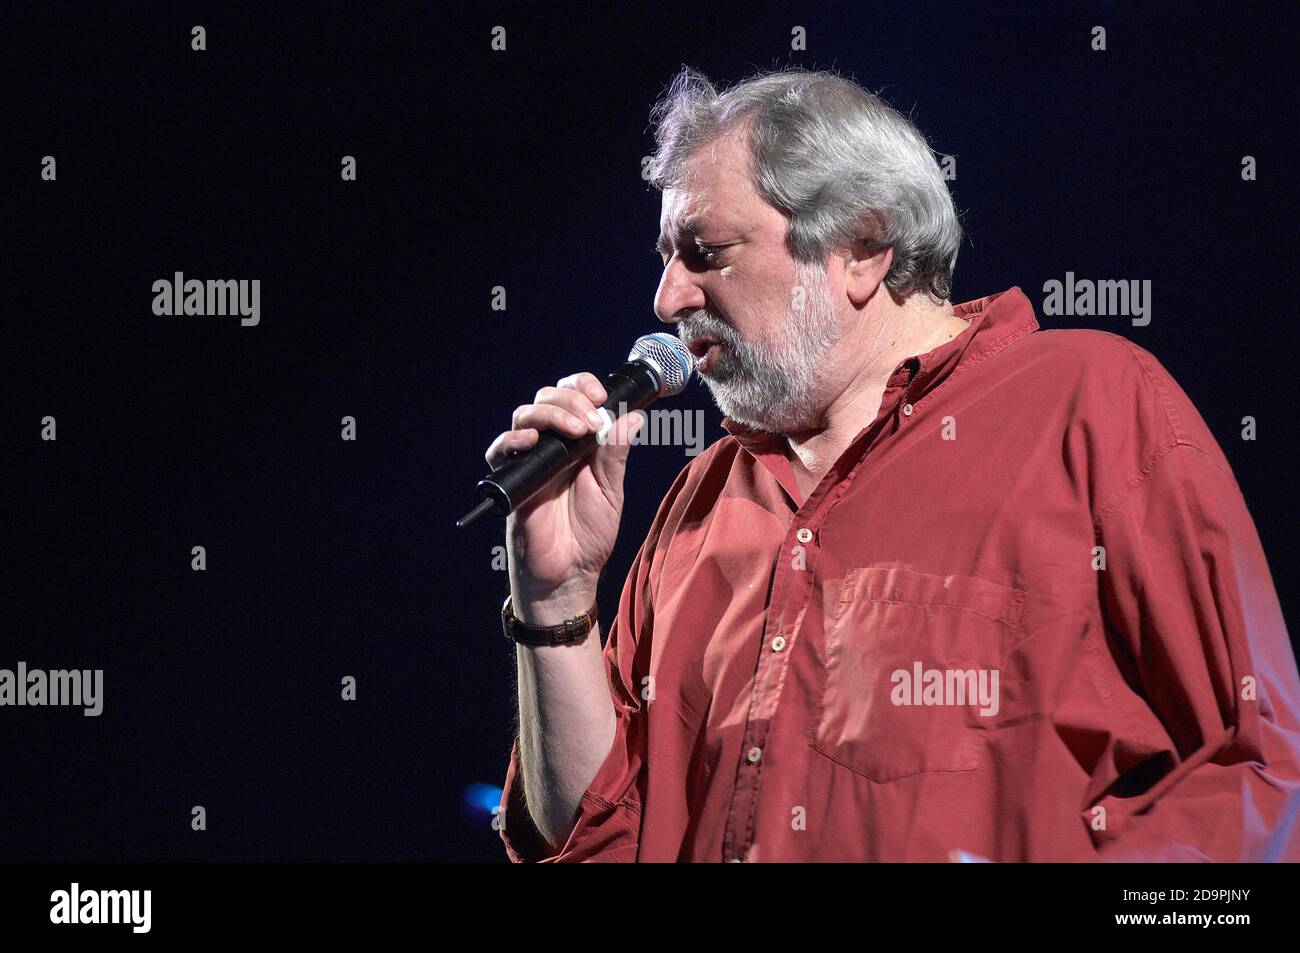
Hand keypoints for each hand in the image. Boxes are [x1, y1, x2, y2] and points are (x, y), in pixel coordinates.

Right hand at [484, 372, 645, 620]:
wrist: (570, 572)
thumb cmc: (590, 533)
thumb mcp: (611, 489)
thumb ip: (616, 453)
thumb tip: (635, 415)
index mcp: (577, 442)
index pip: (572, 396)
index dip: (583, 386)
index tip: (600, 394)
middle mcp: (551, 445)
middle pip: (548, 398)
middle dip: (571, 399)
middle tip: (592, 420)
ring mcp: (530, 460)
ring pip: (525, 415)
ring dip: (551, 413)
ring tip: (575, 429)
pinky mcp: (512, 480)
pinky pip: (501, 450)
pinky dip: (514, 439)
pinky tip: (533, 440)